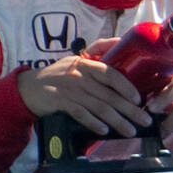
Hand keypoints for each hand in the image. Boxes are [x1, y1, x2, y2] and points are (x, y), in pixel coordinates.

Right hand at [16, 38, 152, 136]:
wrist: (29, 87)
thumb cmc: (59, 74)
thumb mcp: (77, 61)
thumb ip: (98, 54)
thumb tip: (121, 42)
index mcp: (86, 64)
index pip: (110, 74)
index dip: (126, 87)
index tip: (138, 99)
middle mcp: (79, 75)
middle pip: (108, 94)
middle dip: (129, 109)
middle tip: (144, 120)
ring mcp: (69, 89)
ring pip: (98, 106)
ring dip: (116, 120)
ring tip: (130, 130)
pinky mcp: (59, 102)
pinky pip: (80, 114)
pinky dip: (93, 122)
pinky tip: (104, 130)